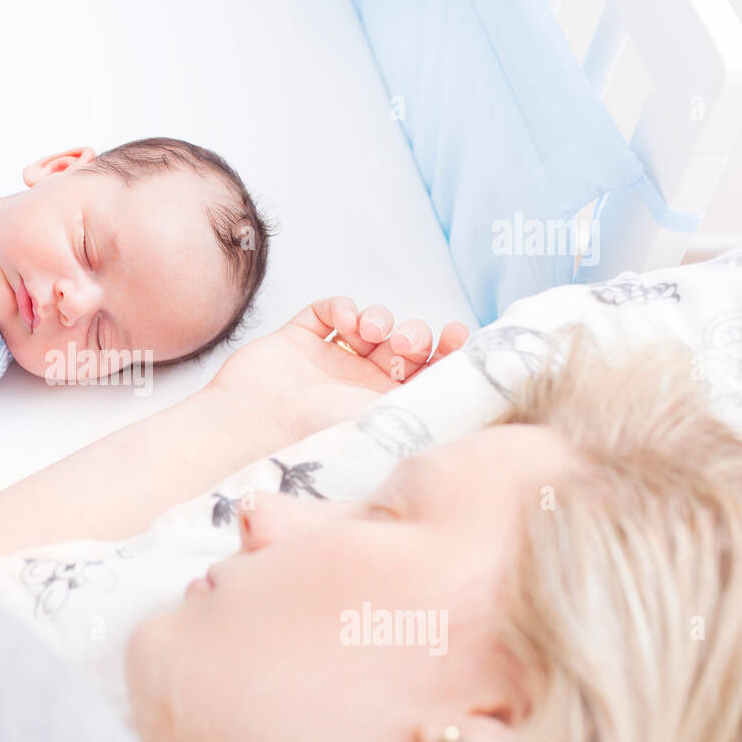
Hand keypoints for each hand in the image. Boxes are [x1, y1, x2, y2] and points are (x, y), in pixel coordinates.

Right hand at [209, 296, 467, 443]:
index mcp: (385, 412)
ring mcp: (327, 363)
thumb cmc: (321, 434)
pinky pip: (327, 311)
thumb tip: (482, 384)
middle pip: (403, 346)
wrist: (258, 425)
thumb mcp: (396, 421)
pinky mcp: (296, 342)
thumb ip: (436, 399)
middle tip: (407, 344)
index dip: (448, 352)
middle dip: (414, 336)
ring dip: (379, 318)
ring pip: (369, 325)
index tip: (459, 337)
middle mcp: (359, 387)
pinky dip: (343, 307)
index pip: (428, 375)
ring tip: (371, 331)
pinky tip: (346, 320)